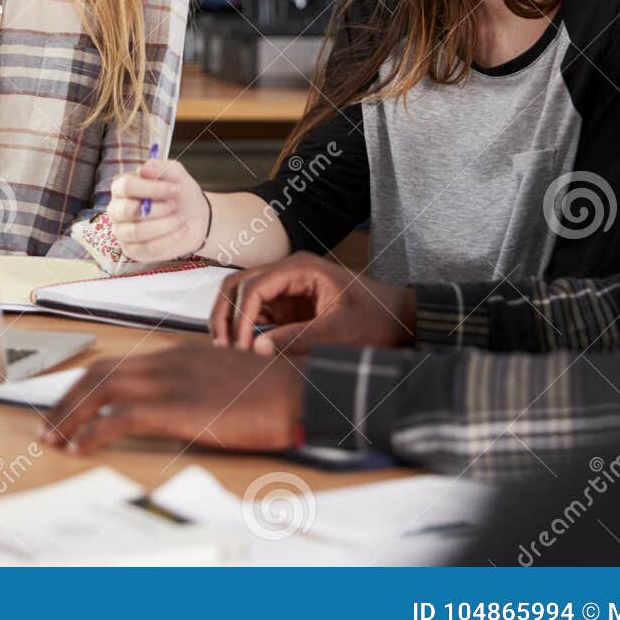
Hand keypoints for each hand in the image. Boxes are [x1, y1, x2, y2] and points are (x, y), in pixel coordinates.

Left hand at [38, 345, 302, 454]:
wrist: (295, 392)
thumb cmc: (269, 391)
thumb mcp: (223, 378)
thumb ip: (194, 383)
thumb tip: (178, 402)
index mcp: (176, 354)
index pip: (115, 363)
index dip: (84, 385)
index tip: (68, 406)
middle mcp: (165, 362)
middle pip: (98, 372)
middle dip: (66, 398)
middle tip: (48, 424)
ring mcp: (169, 382)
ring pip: (100, 390)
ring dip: (69, 415)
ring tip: (53, 438)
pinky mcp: (176, 408)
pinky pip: (120, 418)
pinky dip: (92, 432)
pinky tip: (79, 448)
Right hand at [106, 156, 209, 261]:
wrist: (194, 217)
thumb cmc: (179, 194)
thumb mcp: (175, 174)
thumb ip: (161, 167)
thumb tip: (144, 168)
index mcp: (122, 188)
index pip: (126, 186)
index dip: (151, 188)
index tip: (175, 188)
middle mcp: (117, 210)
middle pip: (127, 210)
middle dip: (157, 209)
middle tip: (175, 205)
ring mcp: (123, 232)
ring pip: (137, 231)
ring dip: (165, 225)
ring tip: (181, 219)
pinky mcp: (133, 251)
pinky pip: (147, 248)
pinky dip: (168, 239)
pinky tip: (182, 231)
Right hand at [210, 253, 414, 355]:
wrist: (398, 319)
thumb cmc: (375, 319)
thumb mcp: (340, 331)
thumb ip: (298, 338)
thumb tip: (257, 349)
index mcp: (301, 268)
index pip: (255, 286)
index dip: (242, 317)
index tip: (241, 348)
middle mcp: (288, 272)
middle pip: (238, 285)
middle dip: (225, 315)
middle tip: (221, 348)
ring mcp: (285, 287)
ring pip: (241, 296)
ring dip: (230, 320)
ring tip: (226, 350)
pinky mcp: (287, 305)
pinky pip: (255, 311)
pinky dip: (243, 328)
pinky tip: (241, 350)